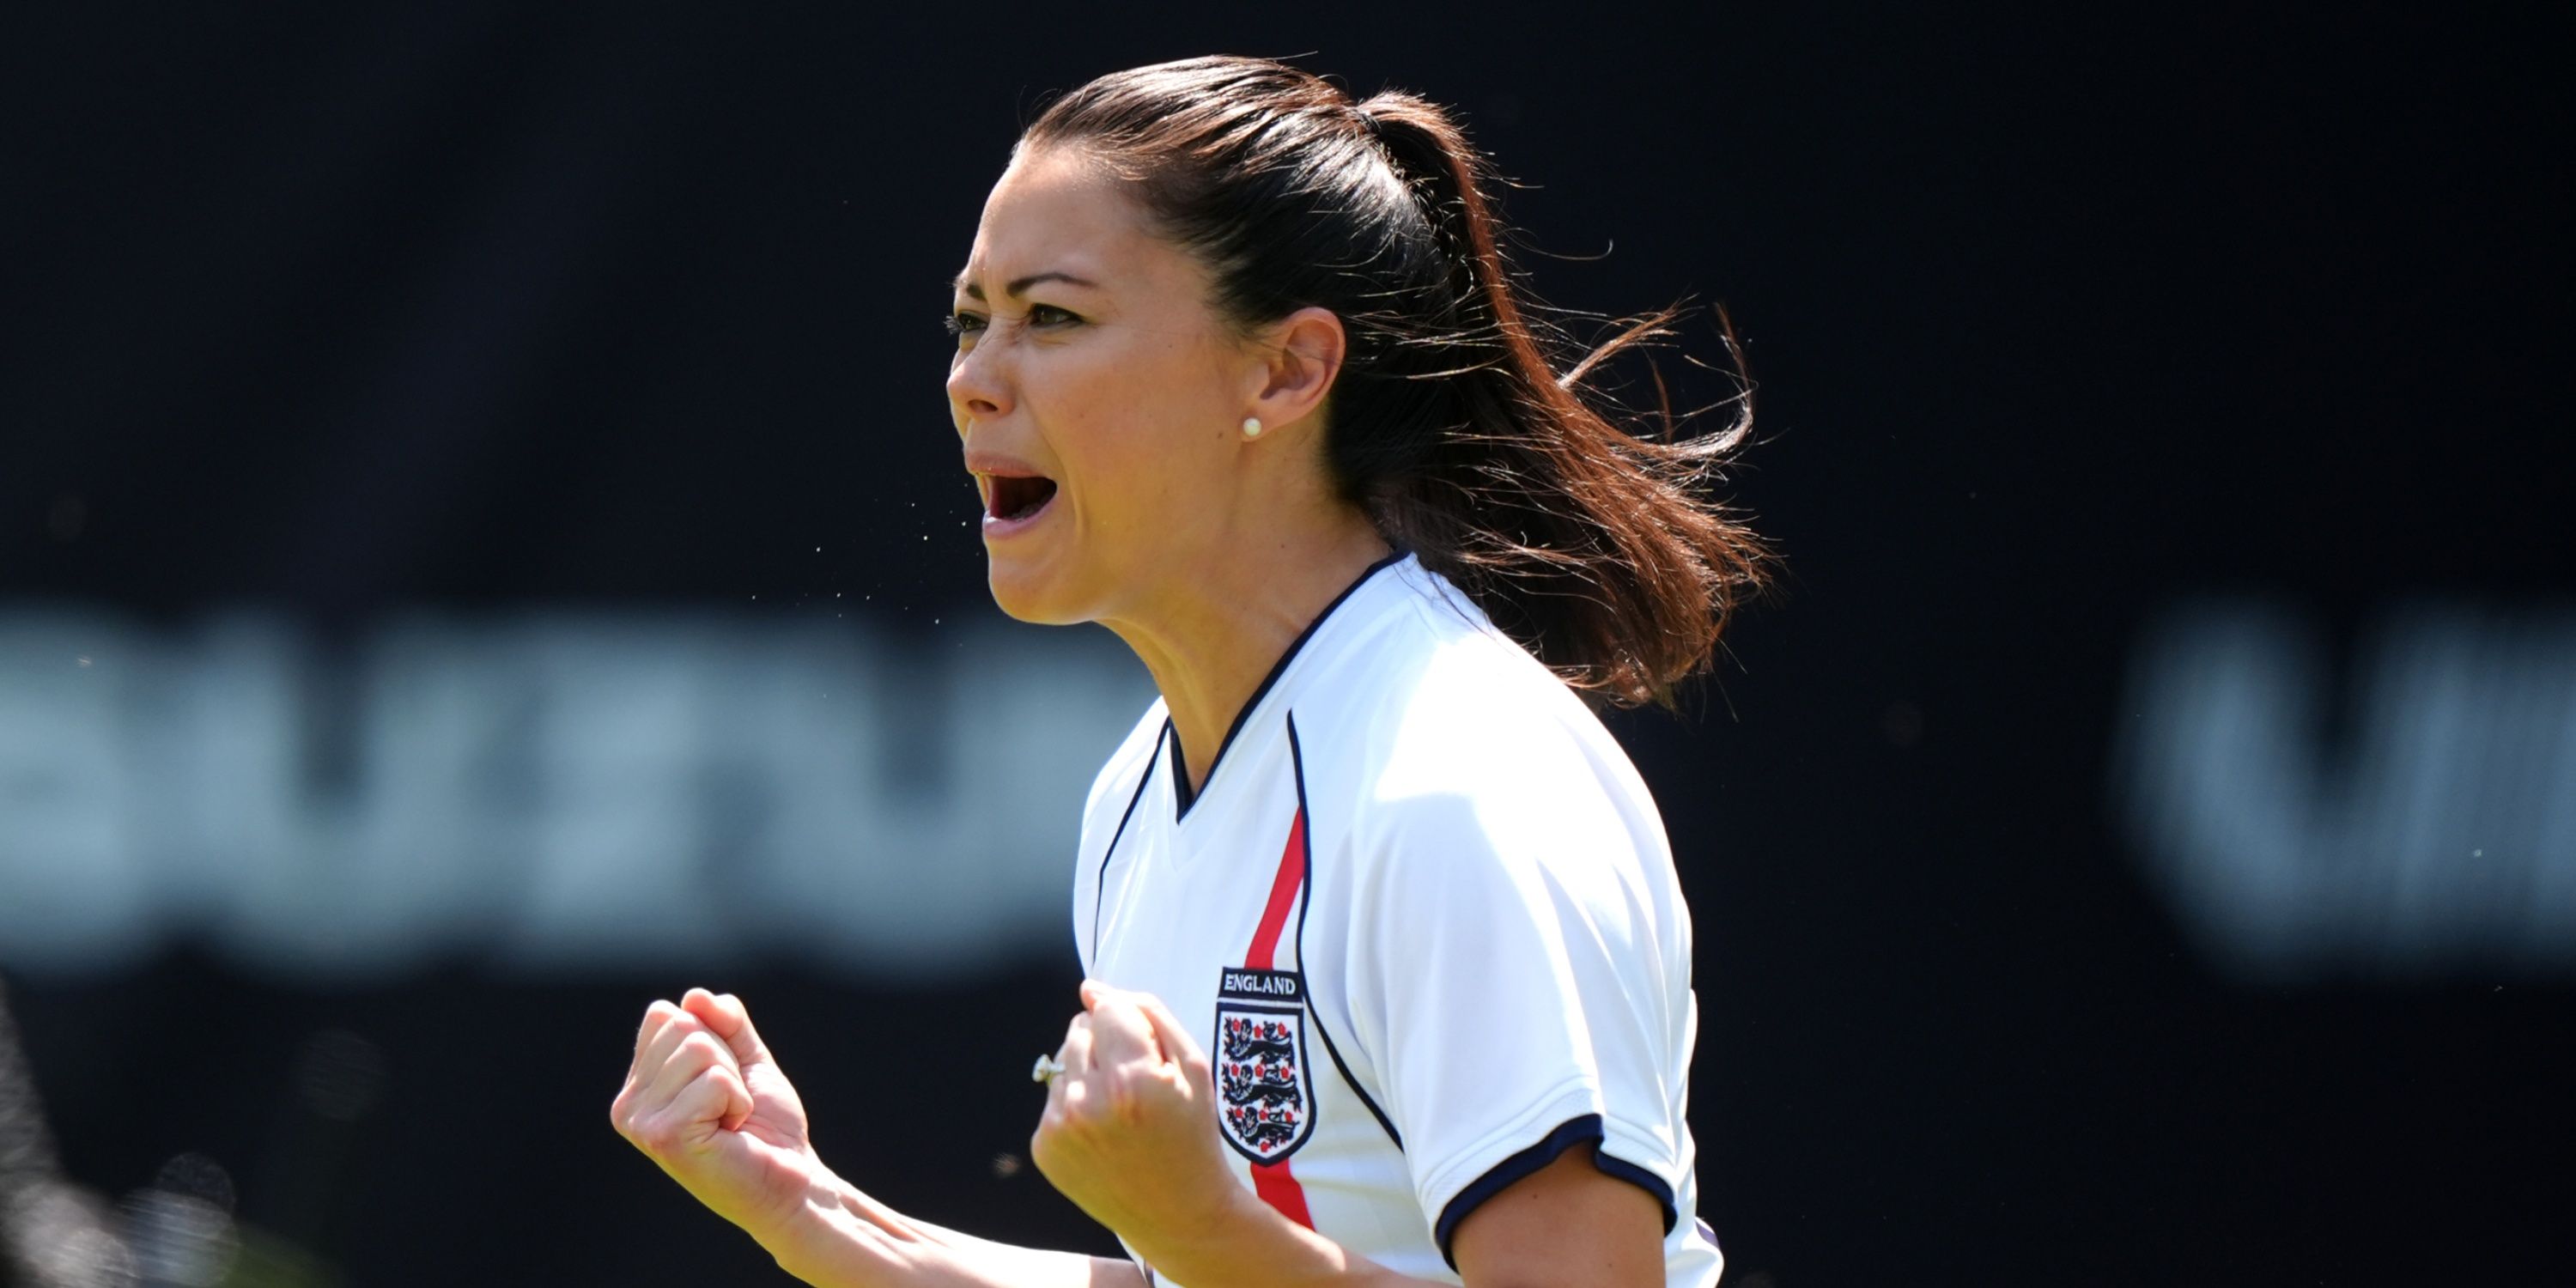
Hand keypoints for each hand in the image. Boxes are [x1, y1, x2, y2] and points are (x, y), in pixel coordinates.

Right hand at [610, 987, 821, 1240]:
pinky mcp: (665, 1137)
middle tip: (729, 1105)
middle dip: (725, 1059)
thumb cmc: (766, 1126)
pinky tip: (731, 1132)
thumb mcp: (747, 1059)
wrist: (789, 1180)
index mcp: (639, 1085)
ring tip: (729, 1120)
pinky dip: (737, 1100)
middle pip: (682, 1027)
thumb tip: (695, 996)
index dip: (713, 1039)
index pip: (666, 1015)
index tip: (721, 1084)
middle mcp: (629, 1105)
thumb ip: (725, 1022)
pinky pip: (714, 1079)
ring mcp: (642, 1123)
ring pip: (699, 1049)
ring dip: (733, 1082)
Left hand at [1029, 982, 1243, 1251]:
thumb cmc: (1192, 1134)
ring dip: (1087, 1073)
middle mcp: (1088, 1105)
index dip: (1127, 1019)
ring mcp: (1061, 1129)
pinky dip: (1074, 1105)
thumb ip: (1148, 1014)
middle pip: (1079, 1030)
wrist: (1178, 1213)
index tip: (1142, 1044)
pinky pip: (1052, 1098)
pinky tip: (1102, 1132)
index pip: (1107, 1008)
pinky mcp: (1044, 1148)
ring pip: (1062, 1062)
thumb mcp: (1193, 1066)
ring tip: (1118, 1109)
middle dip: (1105, 1044)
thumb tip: (1092, 989)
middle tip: (1135, 1083)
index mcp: (1132, 1082)